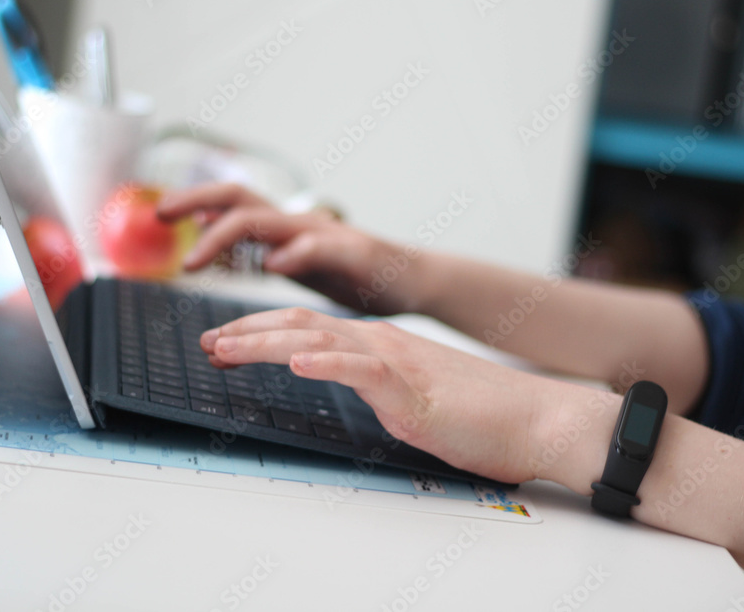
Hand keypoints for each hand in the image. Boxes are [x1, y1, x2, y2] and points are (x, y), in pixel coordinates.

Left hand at [157, 183, 427, 314]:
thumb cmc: (352, 273)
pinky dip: (293, 255)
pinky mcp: (352, 253)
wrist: (411, 279)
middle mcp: (297, 222)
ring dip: (225, 236)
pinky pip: (318, 248)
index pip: (230, 202)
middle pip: (239, 197)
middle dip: (195, 200)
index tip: (158, 211)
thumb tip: (208, 229)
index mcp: (282, 227)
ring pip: (266, 221)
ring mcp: (324, 234)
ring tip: (196, 259)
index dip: (192, 201)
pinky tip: (273, 267)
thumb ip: (255, 246)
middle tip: (161, 214)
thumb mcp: (293, 260)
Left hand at [200, 306, 566, 483]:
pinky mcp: (412, 387)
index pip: (306, 328)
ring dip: (263, 341)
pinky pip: (362, 369)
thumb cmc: (480, 413)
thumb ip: (379, 388)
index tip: (224, 341)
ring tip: (224, 346)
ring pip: (316, 338)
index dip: (259, 332)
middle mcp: (379, 344)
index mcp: (377, 346)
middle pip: (298, 324)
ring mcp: (395, 361)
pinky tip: (296, 361)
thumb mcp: (412, 396)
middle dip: (245, 331)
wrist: (536, 417)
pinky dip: (326, 361)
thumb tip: (353, 390)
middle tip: (207, 341)